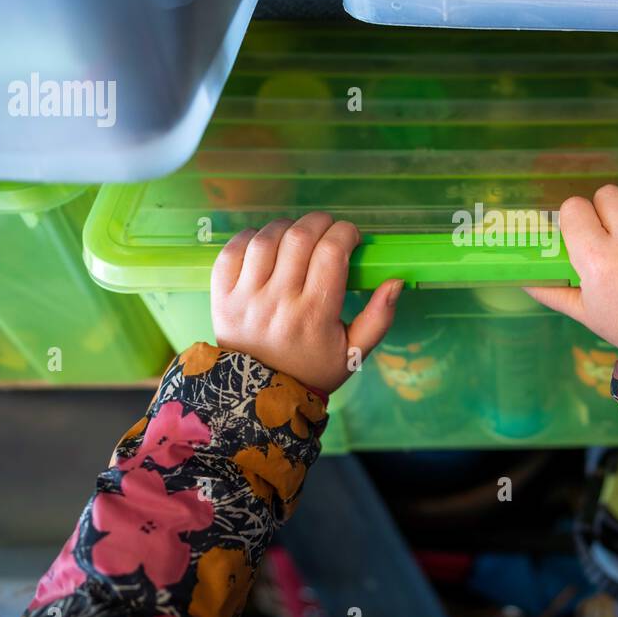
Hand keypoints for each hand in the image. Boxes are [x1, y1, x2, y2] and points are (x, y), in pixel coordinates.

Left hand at [211, 215, 402, 392]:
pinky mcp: (222, 296)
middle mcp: (279, 302)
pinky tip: (265, 243)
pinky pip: (231, 251)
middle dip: (320, 222)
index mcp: (314, 314)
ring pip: (266, 239)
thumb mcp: (353, 353)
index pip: (331, 252)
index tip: (350, 237)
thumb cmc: (311, 370)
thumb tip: (395, 282)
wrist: (260, 394)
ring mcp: (246, 298)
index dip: (345, 233)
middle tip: (327, 230)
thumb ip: (379, 318)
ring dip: (286, 227)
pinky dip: (249, 237)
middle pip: (300, 237)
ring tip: (297, 235)